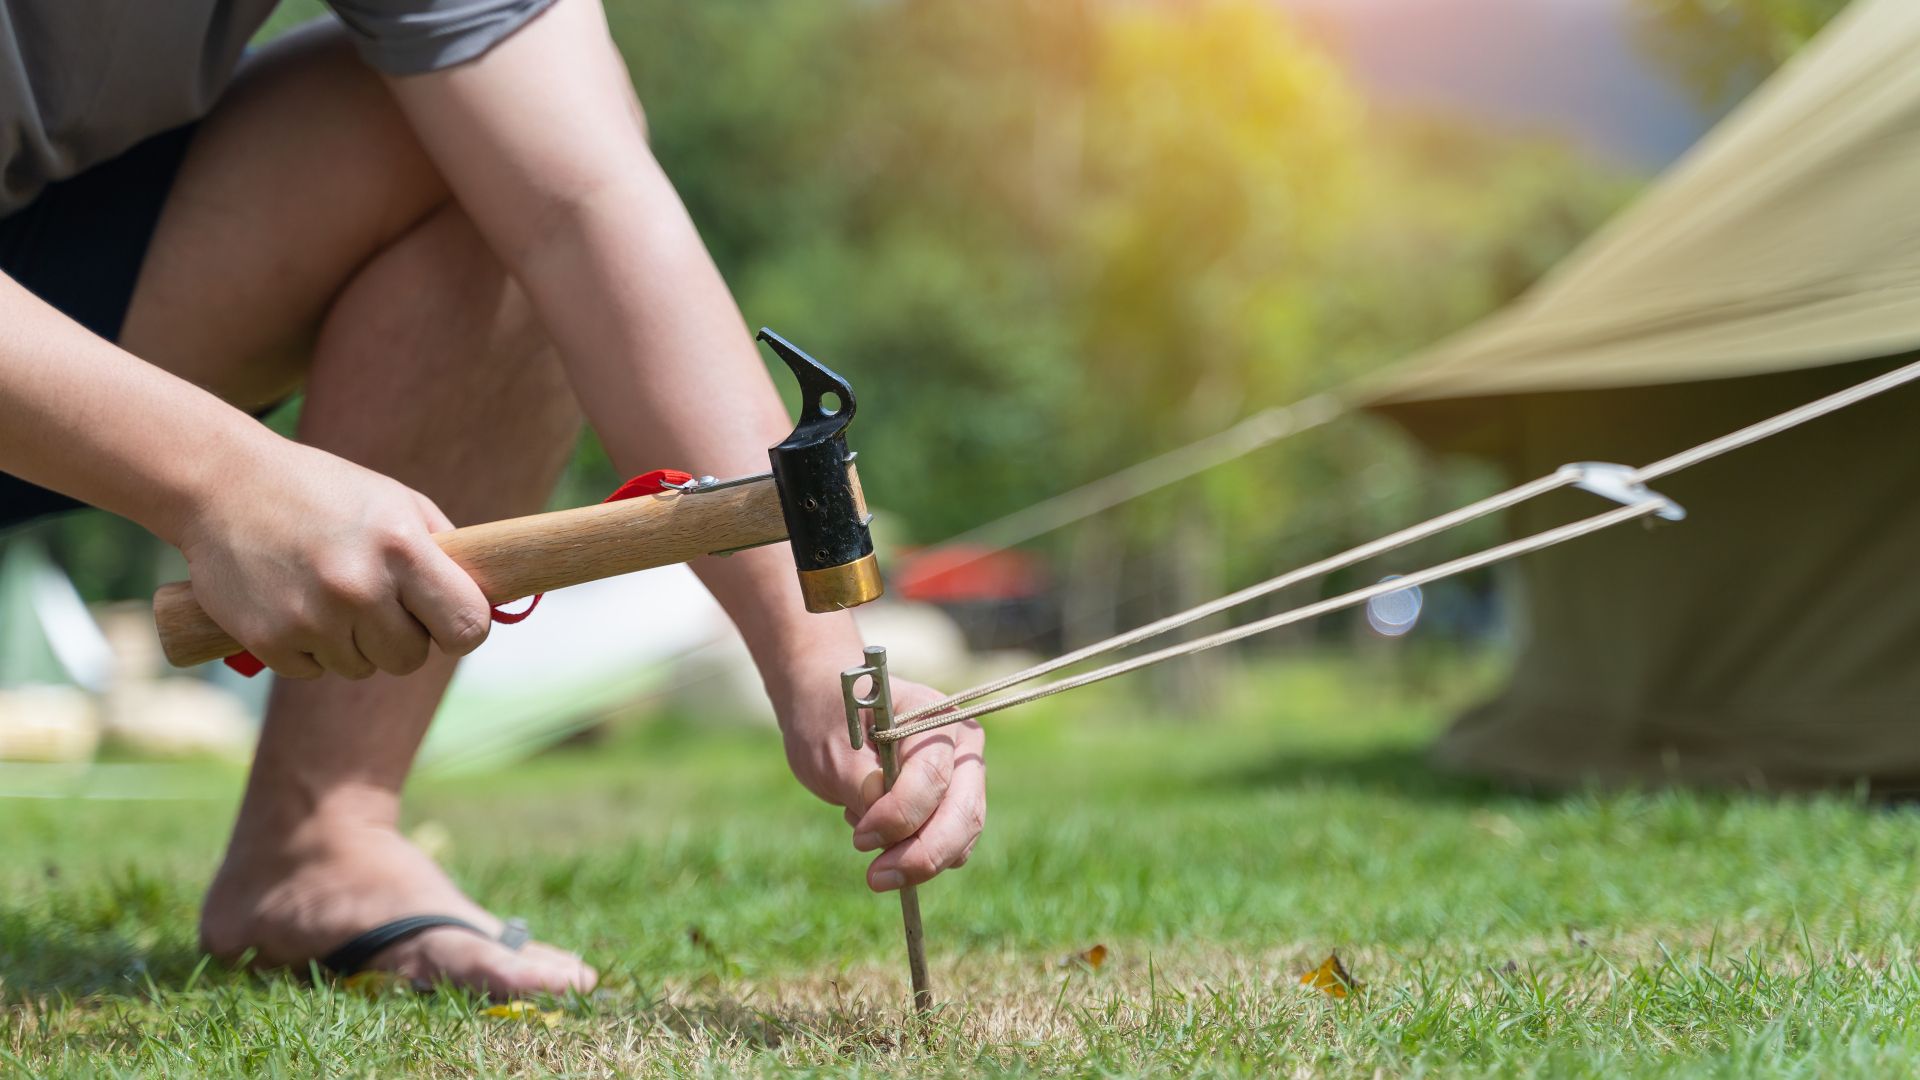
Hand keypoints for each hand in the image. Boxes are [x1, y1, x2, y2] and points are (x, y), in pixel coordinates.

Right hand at [175, 437, 492, 678]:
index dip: (464, 629)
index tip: (450, 620)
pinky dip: (309, 649)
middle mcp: (358, 587)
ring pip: (362, 668)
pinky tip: (294, 603)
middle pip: (412, 658)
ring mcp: (310, 618)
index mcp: (401, 548)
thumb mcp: (398, 502)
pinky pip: (314, 671)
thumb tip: (492, 605)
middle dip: (403, 637)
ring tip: (328, 592)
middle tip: (379, 601)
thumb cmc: (325, 492)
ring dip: (353, 642)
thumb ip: (444, 553)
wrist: (222, 483)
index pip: (468, 626)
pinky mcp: (268, 641)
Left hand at [781, 676, 985, 891]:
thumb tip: (889, 827)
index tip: (860, 839)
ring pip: (963, 834)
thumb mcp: (830, 750)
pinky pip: (953, 842)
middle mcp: (961, 742)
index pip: (932, 776)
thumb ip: (860, 785)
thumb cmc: (827, 720)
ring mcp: (965, 772)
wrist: (828, 708)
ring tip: (865, 841)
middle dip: (922, 854)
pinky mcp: (957, 799)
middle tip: (876, 878)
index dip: (900, 816)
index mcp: (932, 713)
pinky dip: (919, 852)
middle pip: (963, 812)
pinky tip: (880, 834)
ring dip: (919, 858)